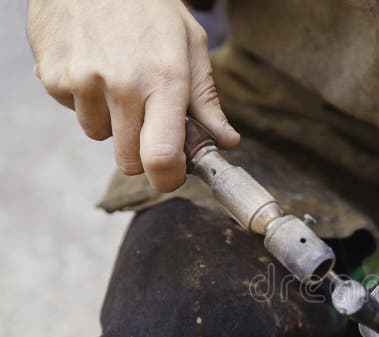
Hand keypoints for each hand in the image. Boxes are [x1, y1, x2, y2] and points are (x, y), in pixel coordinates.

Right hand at [27, 0, 238, 190]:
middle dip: (141, 152)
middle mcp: (121, 86)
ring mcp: (82, 82)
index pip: (161, 156)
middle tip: (147, 121)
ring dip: (110, 120)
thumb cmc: (148, 7)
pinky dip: (82, 97)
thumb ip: (206, 99)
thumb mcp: (189, 45)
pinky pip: (71, 109)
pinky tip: (92, 65)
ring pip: (98, 135)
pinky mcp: (51, 76)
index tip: (171, 175)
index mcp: (164, 80)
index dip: (167, 177)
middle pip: (128, 160)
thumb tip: (226, 141)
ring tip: (117, 79)